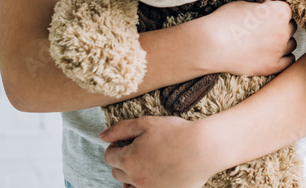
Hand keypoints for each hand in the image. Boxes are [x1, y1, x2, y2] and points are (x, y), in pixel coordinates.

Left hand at [101, 116, 217, 187]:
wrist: (204, 149)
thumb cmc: (176, 133)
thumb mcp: (147, 123)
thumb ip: (121, 129)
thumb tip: (101, 136)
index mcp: (128, 160)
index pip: (109, 157)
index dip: (115, 147)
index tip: (126, 142)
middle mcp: (135, 179)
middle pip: (117, 173)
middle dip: (122, 162)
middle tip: (138, 151)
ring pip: (129, 187)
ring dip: (131, 178)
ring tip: (145, 166)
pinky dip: (145, 185)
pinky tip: (155, 175)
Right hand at [203, 0, 296, 75]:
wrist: (211, 45)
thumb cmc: (225, 20)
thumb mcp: (245, 3)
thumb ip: (263, 5)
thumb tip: (270, 4)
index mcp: (280, 12)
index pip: (287, 10)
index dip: (277, 12)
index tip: (268, 15)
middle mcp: (284, 31)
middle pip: (291, 27)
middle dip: (281, 26)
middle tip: (266, 28)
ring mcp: (279, 50)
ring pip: (291, 44)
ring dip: (283, 42)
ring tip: (267, 42)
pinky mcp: (272, 67)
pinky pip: (288, 61)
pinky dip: (284, 58)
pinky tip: (273, 55)